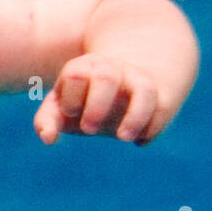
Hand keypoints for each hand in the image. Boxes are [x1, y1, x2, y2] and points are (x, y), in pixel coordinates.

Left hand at [33, 53, 162, 145]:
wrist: (130, 79)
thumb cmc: (87, 99)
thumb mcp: (64, 105)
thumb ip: (48, 120)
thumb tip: (49, 138)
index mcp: (86, 68)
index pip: (75, 76)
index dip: (72, 98)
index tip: (72, 112)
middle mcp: (114, 72)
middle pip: (106, 78)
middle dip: (97, 104)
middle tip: (89, 129)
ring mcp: (140, 83)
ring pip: (144, 91)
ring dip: (134, 117)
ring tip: (124, 139)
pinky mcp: (162, 98)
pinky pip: (163, 108)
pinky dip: (153, 126)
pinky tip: (140, 142)